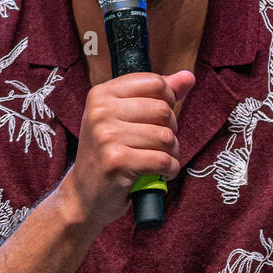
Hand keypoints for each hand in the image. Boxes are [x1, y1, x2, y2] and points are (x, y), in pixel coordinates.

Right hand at [62, 70, 194, 228]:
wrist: (83, 195)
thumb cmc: (108, 154)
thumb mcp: (124, 119)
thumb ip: (157, 96)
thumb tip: (188, 76)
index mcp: (101, 95)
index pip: (155, 83)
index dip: (168, 100)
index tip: (159, 118)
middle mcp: (100, 112)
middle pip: (163, 110)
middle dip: (170, 130)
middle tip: (159, 144)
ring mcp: (106, 137)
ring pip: (165, 136)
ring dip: (171, 152)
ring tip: (159, 159)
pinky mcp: (116, 162)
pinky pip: (162, 160)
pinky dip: (169, 169)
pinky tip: (159, 173)